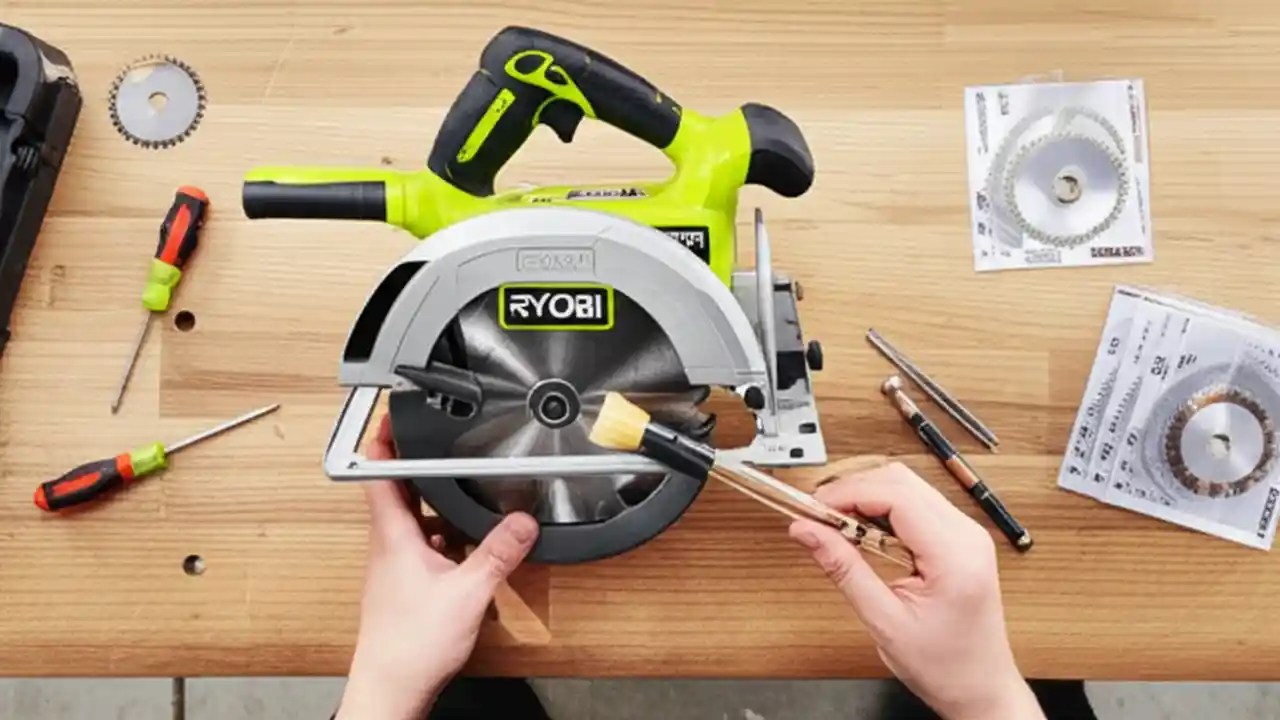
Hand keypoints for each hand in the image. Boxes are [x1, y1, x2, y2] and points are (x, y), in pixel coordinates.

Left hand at [337, 416, 539, 719]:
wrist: (391, 688)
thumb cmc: (411, 646)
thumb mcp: (468, 593)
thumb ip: (498, 553)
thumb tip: (521, 522)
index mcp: (393, 536)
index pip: (378, 473)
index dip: (382, 440)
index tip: (393, 415)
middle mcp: (388, 546)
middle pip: (397, 490)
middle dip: (420, 465)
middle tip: (440, 442)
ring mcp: (394, 566)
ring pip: (411, 518)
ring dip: (433, 501)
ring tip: (460, 487)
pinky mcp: (404, 584)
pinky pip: (422, 544)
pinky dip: (441, 533)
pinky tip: (464, 542)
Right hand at [789, 462, 1043, 719]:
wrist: (981, 688)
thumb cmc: (945, 666)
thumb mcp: (884, 621)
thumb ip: (844, 569)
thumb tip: (807, 531)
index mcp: (956, 555)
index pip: (897, 495)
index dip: (849, 493)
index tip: (814, 509)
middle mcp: (968, 535)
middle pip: (902, 481)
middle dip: (854, 490)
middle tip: (819, 516)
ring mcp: (967, 533)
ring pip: (908, 487)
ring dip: (867, 498)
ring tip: (837, 526)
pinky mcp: (960, 538)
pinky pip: (917, 505)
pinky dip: (883, 510)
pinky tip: (863, 533)